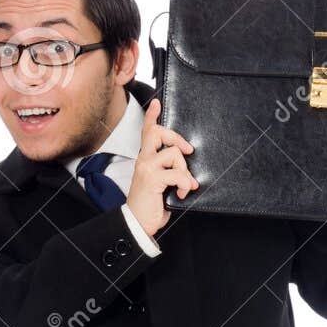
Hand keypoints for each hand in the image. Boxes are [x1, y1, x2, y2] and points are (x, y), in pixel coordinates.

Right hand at [126, 98, 198, 235]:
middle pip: (159, 133)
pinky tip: (181, 193)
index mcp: (145, 159)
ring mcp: (147, 168)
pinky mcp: (153, 178)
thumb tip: (187, 166)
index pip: (147, 132)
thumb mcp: (160, 183)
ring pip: (174, 154)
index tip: (157, 104)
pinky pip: (178, 174)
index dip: (152, 116)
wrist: (139, 222)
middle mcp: (144, 160)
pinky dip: (185, 184)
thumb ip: (169, 171)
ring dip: (185, 171)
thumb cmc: (150, 204)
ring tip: (184, 185)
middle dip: (177, 139)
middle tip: (188, 151)